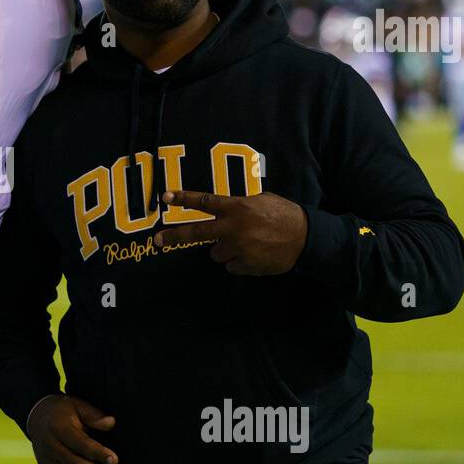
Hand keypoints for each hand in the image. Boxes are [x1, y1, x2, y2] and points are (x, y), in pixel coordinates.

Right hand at [27, 395, 120, 463]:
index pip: (80, 443)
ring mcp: (48, 461)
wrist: (36, 416)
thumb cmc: (63, 410)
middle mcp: (51, 446)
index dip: (98, 453)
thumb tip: (111, 423)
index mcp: (59, 428)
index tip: (115, 459)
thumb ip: (94, 415)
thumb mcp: (77, 405)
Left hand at [153, 189, 307, 275]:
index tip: (165, 197)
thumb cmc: (283, 214)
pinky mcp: (245, 265)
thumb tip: (222, 209)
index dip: (183, 199)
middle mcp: (233, 228)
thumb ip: (238, 205)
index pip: (204, 202)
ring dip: (226, 249)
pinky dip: (240, 261)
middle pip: (196, 232)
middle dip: (174, 236)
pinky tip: (255, 254)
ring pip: (216, 253)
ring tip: (248, 243)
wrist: (306, 238)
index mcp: (237, 207)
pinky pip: (232, 266)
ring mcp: (238, 248)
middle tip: (157, 241)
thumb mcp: (261, 200)